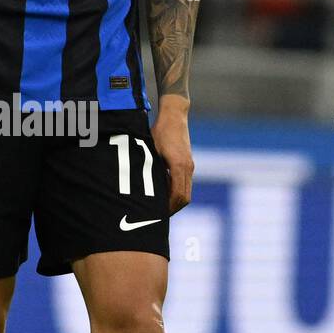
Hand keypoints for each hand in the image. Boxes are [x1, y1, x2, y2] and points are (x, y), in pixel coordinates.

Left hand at [151, 95, 193, 213]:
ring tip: (161, 208)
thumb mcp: (151, 149)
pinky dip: (176, 191)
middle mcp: (188, 167)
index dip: (169, 208)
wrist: (175, 115)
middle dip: (173, 209)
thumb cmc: (160, 131)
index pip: (178, 195)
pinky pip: (185, 183)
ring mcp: (190, 165)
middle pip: (185, 197)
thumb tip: (143, 187)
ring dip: (175, 201)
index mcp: (179, 166)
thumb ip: (151, 168)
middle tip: (158, 217)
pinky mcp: (188, 162)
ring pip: (186, 191)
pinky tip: (164, 193)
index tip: (158, 215)